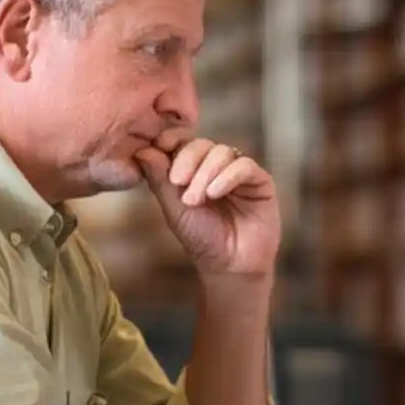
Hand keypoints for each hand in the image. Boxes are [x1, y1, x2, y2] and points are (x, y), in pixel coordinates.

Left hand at [136, 134, 279, 277]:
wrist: (229, 266)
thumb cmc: (201, 239)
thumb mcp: (174, 208)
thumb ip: (160, 179)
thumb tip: (143, 150)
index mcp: (195, 170)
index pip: (183, 142)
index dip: (172, 139)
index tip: (160, 146)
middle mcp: (218, 167)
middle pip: (202, 144)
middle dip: (187, 159)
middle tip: (177, 182)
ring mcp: (240, 173)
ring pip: (222, 152)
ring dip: (205, 173)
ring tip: (197, 200)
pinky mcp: (261, 182)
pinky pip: (244, 166)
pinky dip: (227, 177)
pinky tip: (215, 193)